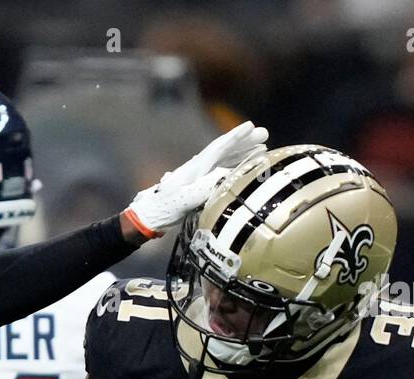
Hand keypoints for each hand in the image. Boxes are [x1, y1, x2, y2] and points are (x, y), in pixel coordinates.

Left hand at [124, 120, 268, 237]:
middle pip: (224, 150)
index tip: (251, 126)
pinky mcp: (198, 186)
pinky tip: (245, 167)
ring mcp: (198, 177)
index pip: (219, 148)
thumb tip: (224, 174)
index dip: (236, 137)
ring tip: (262, 147)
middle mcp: (198, 168)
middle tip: (265, 134)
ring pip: (224, 159)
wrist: (148, 218)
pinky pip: (221, 171)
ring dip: (242, 152)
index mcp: (195, 168)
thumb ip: (204, 187)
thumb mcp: (184, 199)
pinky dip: (235, 166)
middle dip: (244, 141)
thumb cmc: (164, 209)